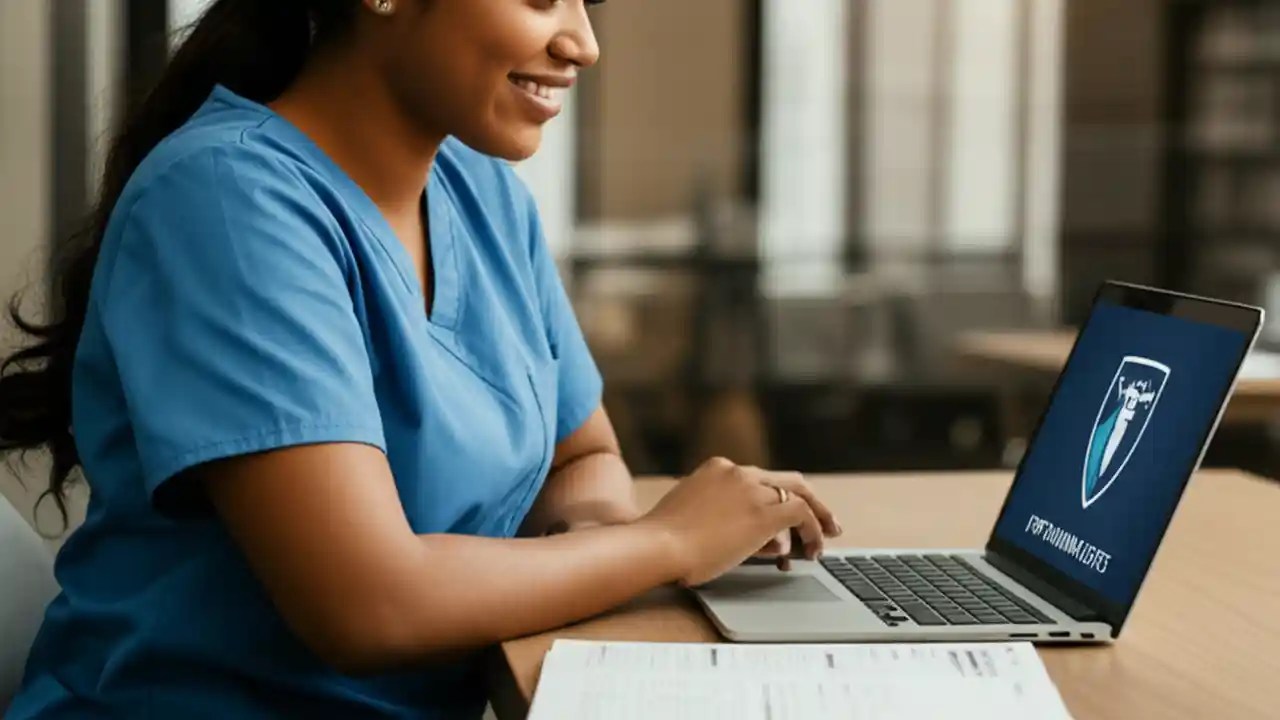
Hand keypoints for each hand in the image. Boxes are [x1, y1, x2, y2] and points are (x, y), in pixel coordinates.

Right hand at [637, 457, 841, 586]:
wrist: (657, 546)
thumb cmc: (662, 542)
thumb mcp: (686, 515)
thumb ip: (713, 516)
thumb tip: (741, 535)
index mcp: (716, 469)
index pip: (757, 480)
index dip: (775, 500)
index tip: (784, 518)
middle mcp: (737, 472)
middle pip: (785, 480)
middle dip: (809, 500)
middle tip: (824, 520)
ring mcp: (752, 490)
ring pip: (799, 494)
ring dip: (816, 518)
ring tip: (823, 540)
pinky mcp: (764, 512)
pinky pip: (802, 514)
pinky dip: (814, 530)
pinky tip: (814, 549)